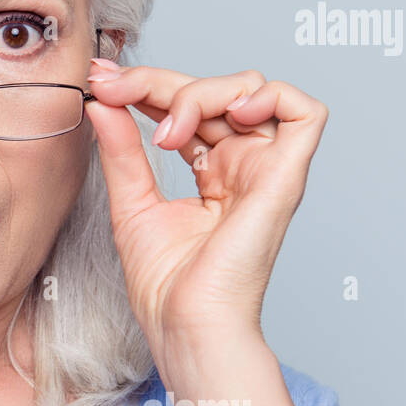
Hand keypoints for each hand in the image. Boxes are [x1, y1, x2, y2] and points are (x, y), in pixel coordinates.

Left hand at [84, 62, 327, 368]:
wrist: (184, 324)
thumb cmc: (165, 285)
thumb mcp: (131, 201)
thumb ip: (121, 148)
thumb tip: (102, 101)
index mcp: (213, 171)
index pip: (186, 108)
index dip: (145, 86)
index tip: (100, 83)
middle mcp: (243, 165)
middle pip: (213, 90)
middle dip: (157, 80)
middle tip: (111, 87)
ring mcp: (265, 170)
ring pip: (251, 89)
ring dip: (200, 92)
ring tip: (165, 131)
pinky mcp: (284, 179)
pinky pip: (304, 112)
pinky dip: (267, 95)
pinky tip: (225, 115)